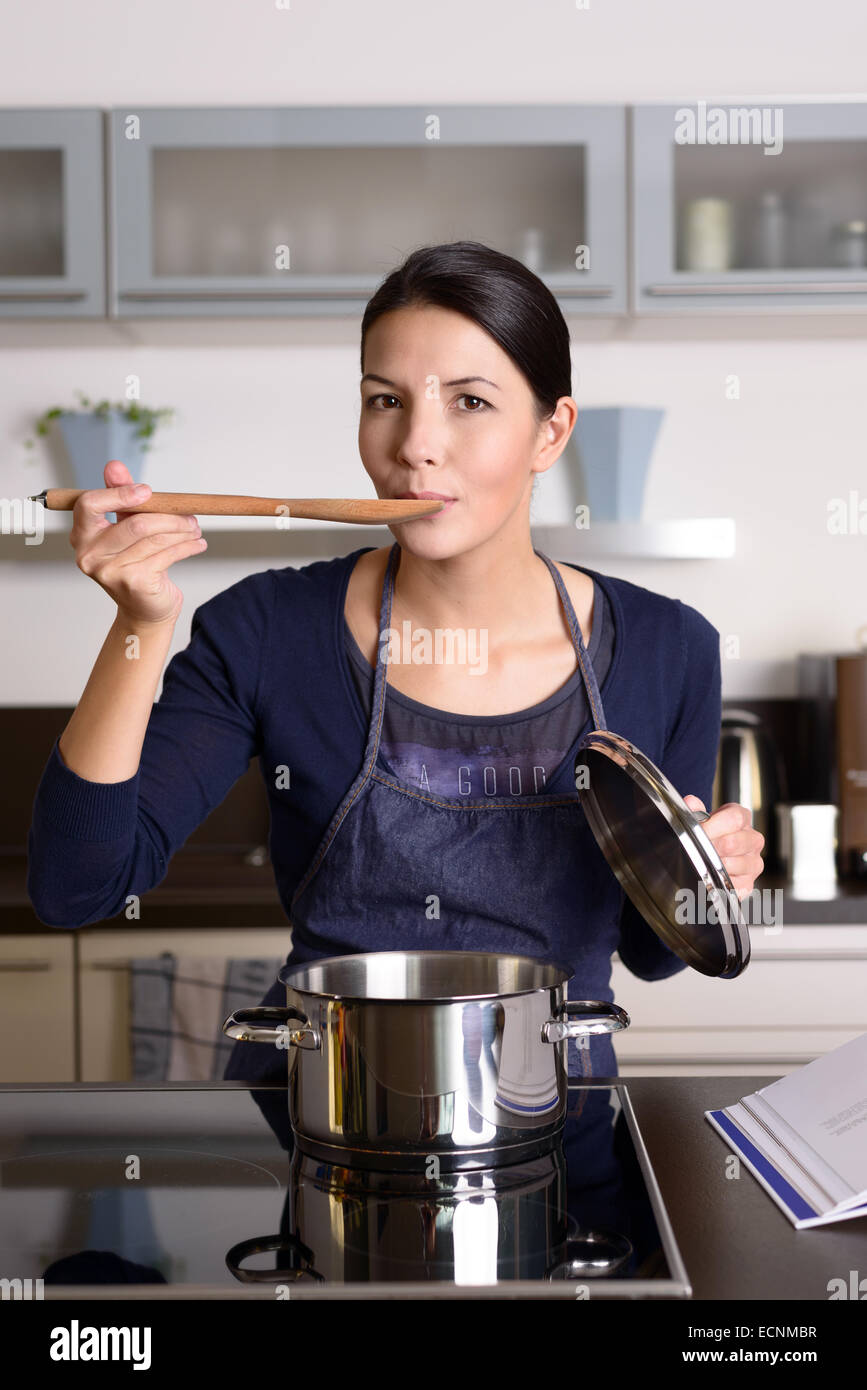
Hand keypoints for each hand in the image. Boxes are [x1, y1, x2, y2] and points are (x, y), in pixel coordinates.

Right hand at [70, 459, 206, 625]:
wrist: (144, 609)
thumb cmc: (134, 563)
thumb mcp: (125, 527)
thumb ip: (119, 496)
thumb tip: (113, 465)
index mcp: (82, 536)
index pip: (89, 504)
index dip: (119, 493)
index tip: (147, 490)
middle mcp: (90, 555)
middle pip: (135, 524)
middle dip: (169, 516)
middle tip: (189, 516)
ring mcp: (110, 571)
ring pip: (155, 539)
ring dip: (182, 531)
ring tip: (194, 528)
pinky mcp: (134, 583)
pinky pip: (167, 555)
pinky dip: (187, 547)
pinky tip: (197, 544)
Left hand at [682, 796, 764, 899]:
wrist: (717, 854)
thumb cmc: (712, 835)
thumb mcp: (703, 818)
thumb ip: (696, 810)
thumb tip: (690, 803)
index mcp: (742, 819)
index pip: (734, 819)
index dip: (713, 825)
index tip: (699, 830)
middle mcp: (753, 840)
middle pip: (733, 843)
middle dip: (711, 847)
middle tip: (697, 849)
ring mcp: (753, 863)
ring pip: (734, 865)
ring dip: (715, 865)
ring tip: (704, 863)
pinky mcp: (748, 883)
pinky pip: (734, 885)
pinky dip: (720, 883)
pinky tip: (712, 878)